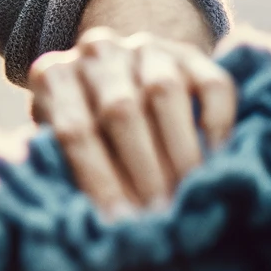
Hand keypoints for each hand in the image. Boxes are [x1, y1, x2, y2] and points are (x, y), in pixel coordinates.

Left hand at [29, 28, 235, 213]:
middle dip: (143, 171)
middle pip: (120, 111)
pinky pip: (212, 85)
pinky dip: (216, 126)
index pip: (74, 130)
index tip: (119, 222)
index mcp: (54, 76)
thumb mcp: (58, 146)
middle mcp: (97, 52)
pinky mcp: (190, 53)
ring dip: (178, 152)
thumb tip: (77, 222)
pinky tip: (215, 161)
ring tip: (187, 194)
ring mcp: (145, 48)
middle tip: (159, 215)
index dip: (98, 179)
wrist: (121, 80)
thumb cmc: (86, 134)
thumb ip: (61, 171)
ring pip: (164, 92)